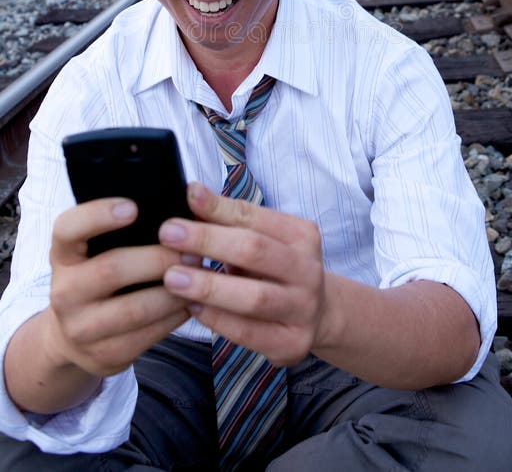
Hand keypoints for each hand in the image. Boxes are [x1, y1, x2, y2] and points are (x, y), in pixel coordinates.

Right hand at [46, 197, 190, 377]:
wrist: (72, 336)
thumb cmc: (98, 277)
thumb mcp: (95, 250)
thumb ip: (123, 230)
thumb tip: (179, 201)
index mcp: (63, 255)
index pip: (68, 228)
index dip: (98, 215)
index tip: (133, 207)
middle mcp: (64, 291)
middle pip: (112, 268)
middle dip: (158, 258)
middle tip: (193, 249)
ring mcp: (80, 328)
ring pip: (135, 309)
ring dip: (174, 291)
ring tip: (200, 275)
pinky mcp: (103, 356)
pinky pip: (147, 336)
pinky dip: (175, 317)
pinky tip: (192, 302)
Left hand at [160, 183, 325, 366]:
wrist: (318, 316)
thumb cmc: (275, 270)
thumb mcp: (260, 239)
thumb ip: (229, 220)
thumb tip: (192, 194)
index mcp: (301, 236)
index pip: (255, 217)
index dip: (219, 207)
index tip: (186, 197)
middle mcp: (308, 271)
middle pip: (255, 251)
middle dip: (208, 240)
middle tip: (168, 235)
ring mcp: (303, 309)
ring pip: (254, 297)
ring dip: (209, 286)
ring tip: (172, 278)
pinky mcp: (292, 343)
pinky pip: (248, 332)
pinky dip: (217, 319)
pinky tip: (192, 307)